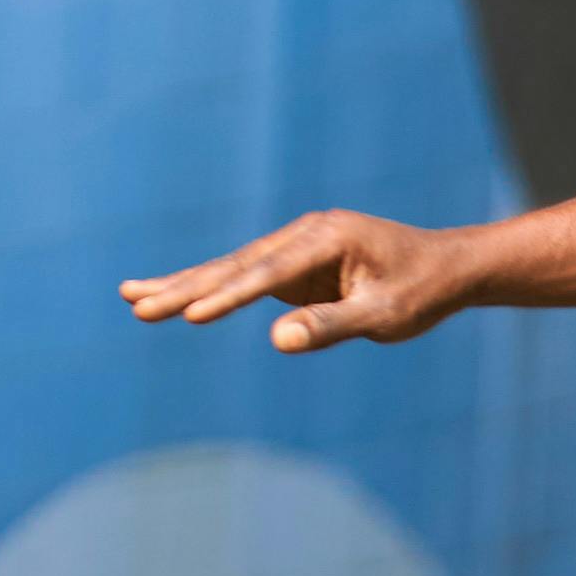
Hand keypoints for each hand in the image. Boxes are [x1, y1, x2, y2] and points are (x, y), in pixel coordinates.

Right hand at [118, 209, 470, 350]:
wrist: (445, 268)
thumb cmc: (421, 292)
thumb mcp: (384, 315)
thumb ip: (333, 325)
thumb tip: (279, 340)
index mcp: (326, 239)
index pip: (267, 274)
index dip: (228, 297)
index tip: (191, 316)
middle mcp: (303, 235)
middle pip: (234, 265)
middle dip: (184, 287)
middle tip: (135, 304)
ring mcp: (294, 248)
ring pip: (229, 269)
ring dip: (182, 285)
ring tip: (130, 298)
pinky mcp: (291, 266)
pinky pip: (241, 279)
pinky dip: (207, 289)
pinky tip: (171, 297)